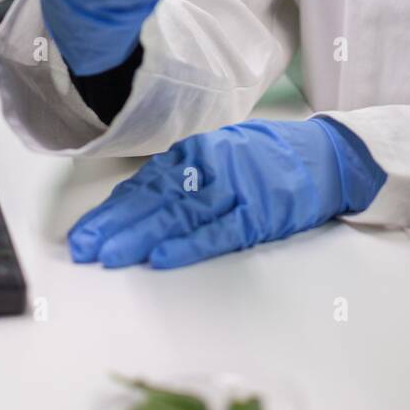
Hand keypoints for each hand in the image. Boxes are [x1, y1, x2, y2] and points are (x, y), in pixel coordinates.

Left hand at [67, 117, 386, 267]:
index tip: (84, 231)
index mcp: (198, 151)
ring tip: (110, 255)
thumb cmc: (268, 156)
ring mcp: (235, 189)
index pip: (145, 184)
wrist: (325, 154)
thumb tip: (136, 200)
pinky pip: (218, 232)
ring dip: (141, 237)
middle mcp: (211, 167)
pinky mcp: (259, 213)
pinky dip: (189, 245)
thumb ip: (183, 173)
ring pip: (179, 215)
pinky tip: (162, 257)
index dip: (112, 210)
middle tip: (84, 248)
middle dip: (115, 226)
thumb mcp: (221, 152)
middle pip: (155, 200)